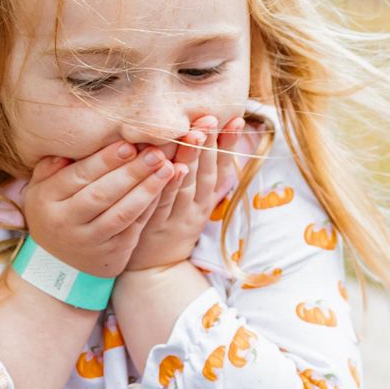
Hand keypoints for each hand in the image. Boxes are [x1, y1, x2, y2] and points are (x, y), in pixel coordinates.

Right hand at [21, 142, 173, 280]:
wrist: (58, 263)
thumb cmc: (54, 212)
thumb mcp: (40, 189)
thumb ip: (50, 166)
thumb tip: (70, 145)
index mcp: (45, 200)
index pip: (78, 176)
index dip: (105, 160)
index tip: (128, 144)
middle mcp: (65, 222)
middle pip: (102, 194)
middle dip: (132, 172)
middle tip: (155, 153)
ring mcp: (89, 240)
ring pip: (122, 213)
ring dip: (147, 189)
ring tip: (167, 168)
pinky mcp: (112, 253)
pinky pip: (134, 227)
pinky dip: (150, 207)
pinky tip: (165, 189)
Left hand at [126, 115, 245, 272]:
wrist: (154, 270)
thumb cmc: (173, 228)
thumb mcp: (196, 204)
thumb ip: (206, 176)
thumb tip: (222, 140)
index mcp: (206, 200)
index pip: (221, 168)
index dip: (229, 144)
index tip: (235, 118)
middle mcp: (194, 208)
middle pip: (205, 173)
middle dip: (210, 144)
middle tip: (211, 118)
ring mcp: (175, 218)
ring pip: (186, 185)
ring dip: (191, 159)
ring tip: (195, 134)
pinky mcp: (153, 227)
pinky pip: (161, 204)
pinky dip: (169, 186)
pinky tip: (172, 168)